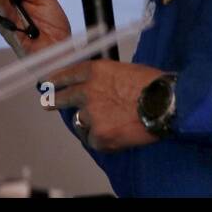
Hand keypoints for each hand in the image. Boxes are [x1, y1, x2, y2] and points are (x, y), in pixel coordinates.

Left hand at [44, 59, 165, 151]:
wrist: (164, 102)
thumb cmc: (151, 84)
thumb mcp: (123, 71)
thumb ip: (105, 79)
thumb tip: (100, 89)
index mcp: (94, 71)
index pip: (67, 74)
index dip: (56, 79)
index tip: (47, 83)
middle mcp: (87, 91)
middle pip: (63, 97)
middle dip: (54, 100)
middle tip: (48, 103)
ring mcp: (91, 114)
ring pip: (81, 122)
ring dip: (90, 124)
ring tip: (108, 124)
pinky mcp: (99, 135)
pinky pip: (94, 141)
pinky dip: (103, 141)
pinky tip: (117, 136)